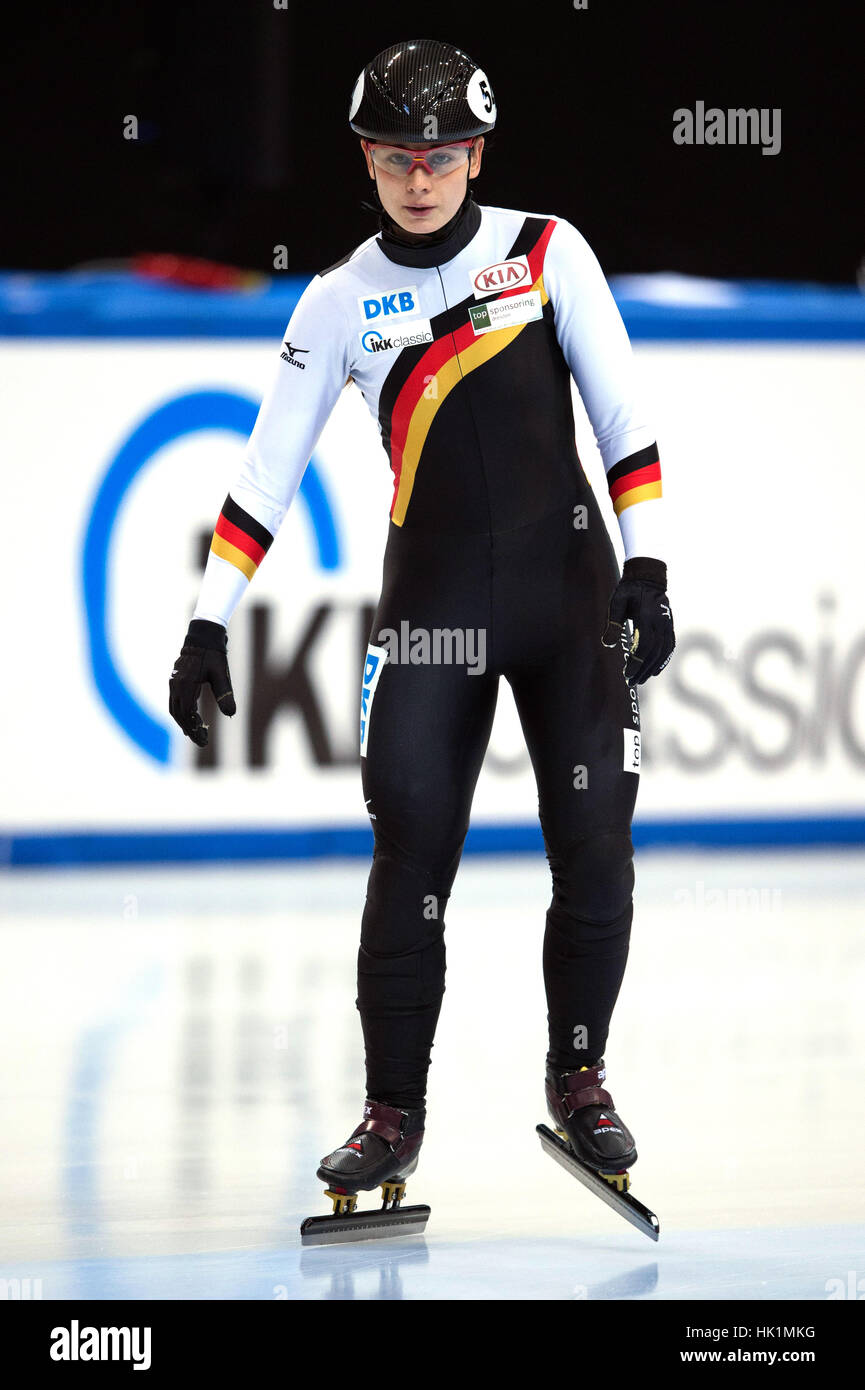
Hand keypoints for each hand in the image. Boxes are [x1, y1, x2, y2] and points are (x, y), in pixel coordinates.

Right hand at [168, 619, 235, 745]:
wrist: (202, 636)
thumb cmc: (213, 655)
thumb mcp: (222, 675)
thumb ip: (225, 694)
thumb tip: (231, 715)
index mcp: (186, 685)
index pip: (187, 714)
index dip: (195, 729)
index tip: (204, 739)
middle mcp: (176, 685)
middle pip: (178, 715)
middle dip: (190, 729)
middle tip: (202, 740)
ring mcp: (173, 682)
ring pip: (174, 709)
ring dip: (184, 723)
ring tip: (197, 733)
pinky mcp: (174, 680)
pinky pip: (174, 702)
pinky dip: (181, 713)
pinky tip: (192, 718)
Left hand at [601, 557, 674, 683]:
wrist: (648, 578)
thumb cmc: (628, 591)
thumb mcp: (616, 603)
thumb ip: (613, 623)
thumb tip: (607, 645)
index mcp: (646, 616)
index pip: (643, 645)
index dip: (636, 662)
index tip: (626, 674)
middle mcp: (660, 622)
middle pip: (654, 652)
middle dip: (642, 669)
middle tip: (631, 682)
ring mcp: (667, 624)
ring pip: (663, 651)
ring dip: (652, 668)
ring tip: (640, 679)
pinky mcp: (670, 626)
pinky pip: (670, 646)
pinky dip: (663, 660)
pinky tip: (655, 670)